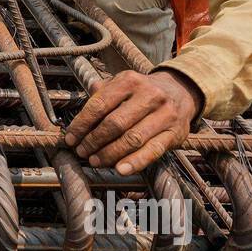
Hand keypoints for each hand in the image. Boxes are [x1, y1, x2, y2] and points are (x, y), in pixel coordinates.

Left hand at [64, 70, 202, 174]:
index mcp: (130, 81)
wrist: (181, 92)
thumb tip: (78, 114)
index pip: (100, 104)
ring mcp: (164, 114)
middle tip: (82, 152)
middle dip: (94, 140)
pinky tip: (120, 169)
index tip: (71, 138)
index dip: (82, 124)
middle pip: (115, 123)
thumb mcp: (123, 85)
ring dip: (110, 153)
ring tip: (95, 161)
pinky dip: (135, 162)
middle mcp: (149, 95)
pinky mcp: (175, 133)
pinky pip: (152, 150)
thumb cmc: (142, 93)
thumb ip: (101, 95)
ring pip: (132, 138)